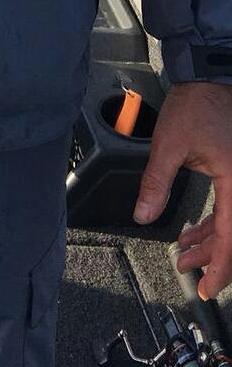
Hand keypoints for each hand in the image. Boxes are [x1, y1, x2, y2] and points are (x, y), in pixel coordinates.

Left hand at [132, 81, 231, 298]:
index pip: (231, 236)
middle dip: (210, 257)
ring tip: (183, 255)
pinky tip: (192, 232)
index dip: (220, 267)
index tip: (208, 288)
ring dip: (209, 243)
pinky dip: (211, 225)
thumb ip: (156, 183)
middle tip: (186, 270)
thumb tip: (143, 215)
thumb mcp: (169, 144)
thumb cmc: (195, 105)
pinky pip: (228, 209)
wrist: (207, 78)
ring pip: (230, 224)